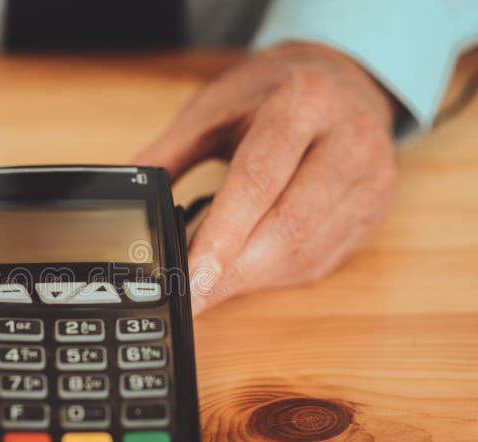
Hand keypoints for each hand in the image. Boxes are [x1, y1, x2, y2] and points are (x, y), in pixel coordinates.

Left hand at [136, 43, 396, 314]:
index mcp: (303, 104)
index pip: (259, 181)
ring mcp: (370, 179)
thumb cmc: (270, 94)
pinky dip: (274, 276)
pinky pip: (320, 261)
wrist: (341, 79)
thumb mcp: (213, 109)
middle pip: (287, 226)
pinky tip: (245, 274)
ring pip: (305, 252)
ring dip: (250, 279)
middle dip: (232, 273)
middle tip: (190, 297)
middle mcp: (348, 141)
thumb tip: (132, 201)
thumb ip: (169, 155)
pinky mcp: (376, 210)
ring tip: (209, 286)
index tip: (192, 277)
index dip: (222, 236)